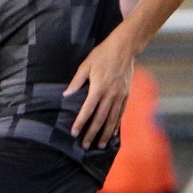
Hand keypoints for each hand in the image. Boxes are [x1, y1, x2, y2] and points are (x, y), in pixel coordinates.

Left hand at [67, 30, 135, 147]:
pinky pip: (121, 113)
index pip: (87, 110)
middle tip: (85, 145)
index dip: (80, 122)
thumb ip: (76, 81)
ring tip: (99, 145)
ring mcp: (120, 96)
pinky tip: (112, 134)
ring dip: (105, 133)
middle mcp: (110, 94)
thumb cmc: (103, 54)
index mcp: (98, 87)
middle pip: (100, 118)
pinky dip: (116, 125)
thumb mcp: (86, 65)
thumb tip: (66, 95)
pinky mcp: (127, 95)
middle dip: (92, 133)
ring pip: (112, 119)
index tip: (74, 133)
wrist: (125, 48)